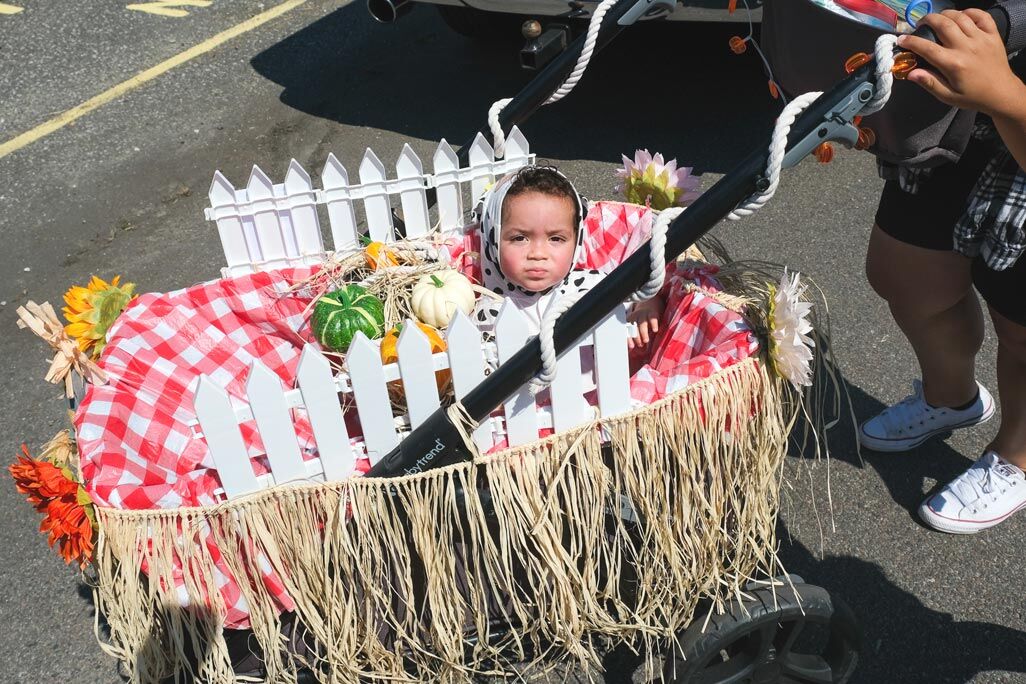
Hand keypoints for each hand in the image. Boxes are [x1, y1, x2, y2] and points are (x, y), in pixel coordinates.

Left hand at [627, 296, 663, 349]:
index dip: (629, 339)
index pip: (627, 330)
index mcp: (630, 321)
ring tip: (646, 340)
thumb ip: (635, 335)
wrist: (651, 302)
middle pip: (634, 328)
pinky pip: (652, 318)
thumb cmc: (643, 318)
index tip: (631, 346)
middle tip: (640, 344)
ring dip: (643, 333)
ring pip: (642, 324)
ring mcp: (644, 314)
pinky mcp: (652, 313)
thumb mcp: (637, 325)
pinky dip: (653, 324)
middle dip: (636, 337)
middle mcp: (636, 317)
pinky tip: (655, 330)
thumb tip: (632, 349)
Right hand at [896, 10, 1025, 118]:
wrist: (1001, 93)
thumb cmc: (972, 96)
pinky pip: (981, 16)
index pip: (927, 48)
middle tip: (920, 24)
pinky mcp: (993, 35)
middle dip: (928, 20)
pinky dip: (970, 12)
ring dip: (945, 14)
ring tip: (938, 19)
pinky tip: (961, 16)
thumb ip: (930, 83)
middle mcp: (967, 47)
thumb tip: (911, 73)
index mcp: (953, 64)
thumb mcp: (948, 96)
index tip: (901, 39)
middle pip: (944, 24)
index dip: (911, 42)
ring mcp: (981, 38)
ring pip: (960, 17)